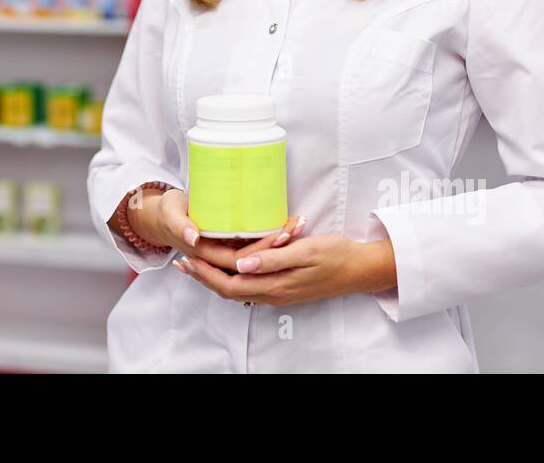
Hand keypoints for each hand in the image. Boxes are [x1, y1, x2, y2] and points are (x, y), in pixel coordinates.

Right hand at [129, 190, 304, 265]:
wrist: (165, 215)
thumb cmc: (169, 212)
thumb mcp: (171, 214)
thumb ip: (180, 225)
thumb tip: (193, 238)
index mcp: (206, 255)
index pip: (240, 260)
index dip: (261, 250)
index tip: (281, 235)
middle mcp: (220, 259)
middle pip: (255, 260)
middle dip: (278, 245)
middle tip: (297, 226)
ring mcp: (227, 253)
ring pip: (258, 256)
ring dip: (280, 243)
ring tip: (299, 225)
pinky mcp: (232, 244)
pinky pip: (255, 246)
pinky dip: (273, 238)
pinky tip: (289, 227)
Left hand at [174, 234, 396, 306]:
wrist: (362, 269)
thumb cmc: (336, 254)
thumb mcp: (306, 250)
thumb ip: (273, 259)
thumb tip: (240, 265)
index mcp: (275, 284)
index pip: (229, 282)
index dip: (205, 272)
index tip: (187, 257)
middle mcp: (273, 293)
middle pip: (228, 289)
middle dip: (202, 276)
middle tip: (181, 261)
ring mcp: (280, 293)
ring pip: (237, 290)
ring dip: (214, 278)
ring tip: (196, 263)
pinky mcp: (285, 288)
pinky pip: (250, 287)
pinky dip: (231, 277)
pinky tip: (227, 266)